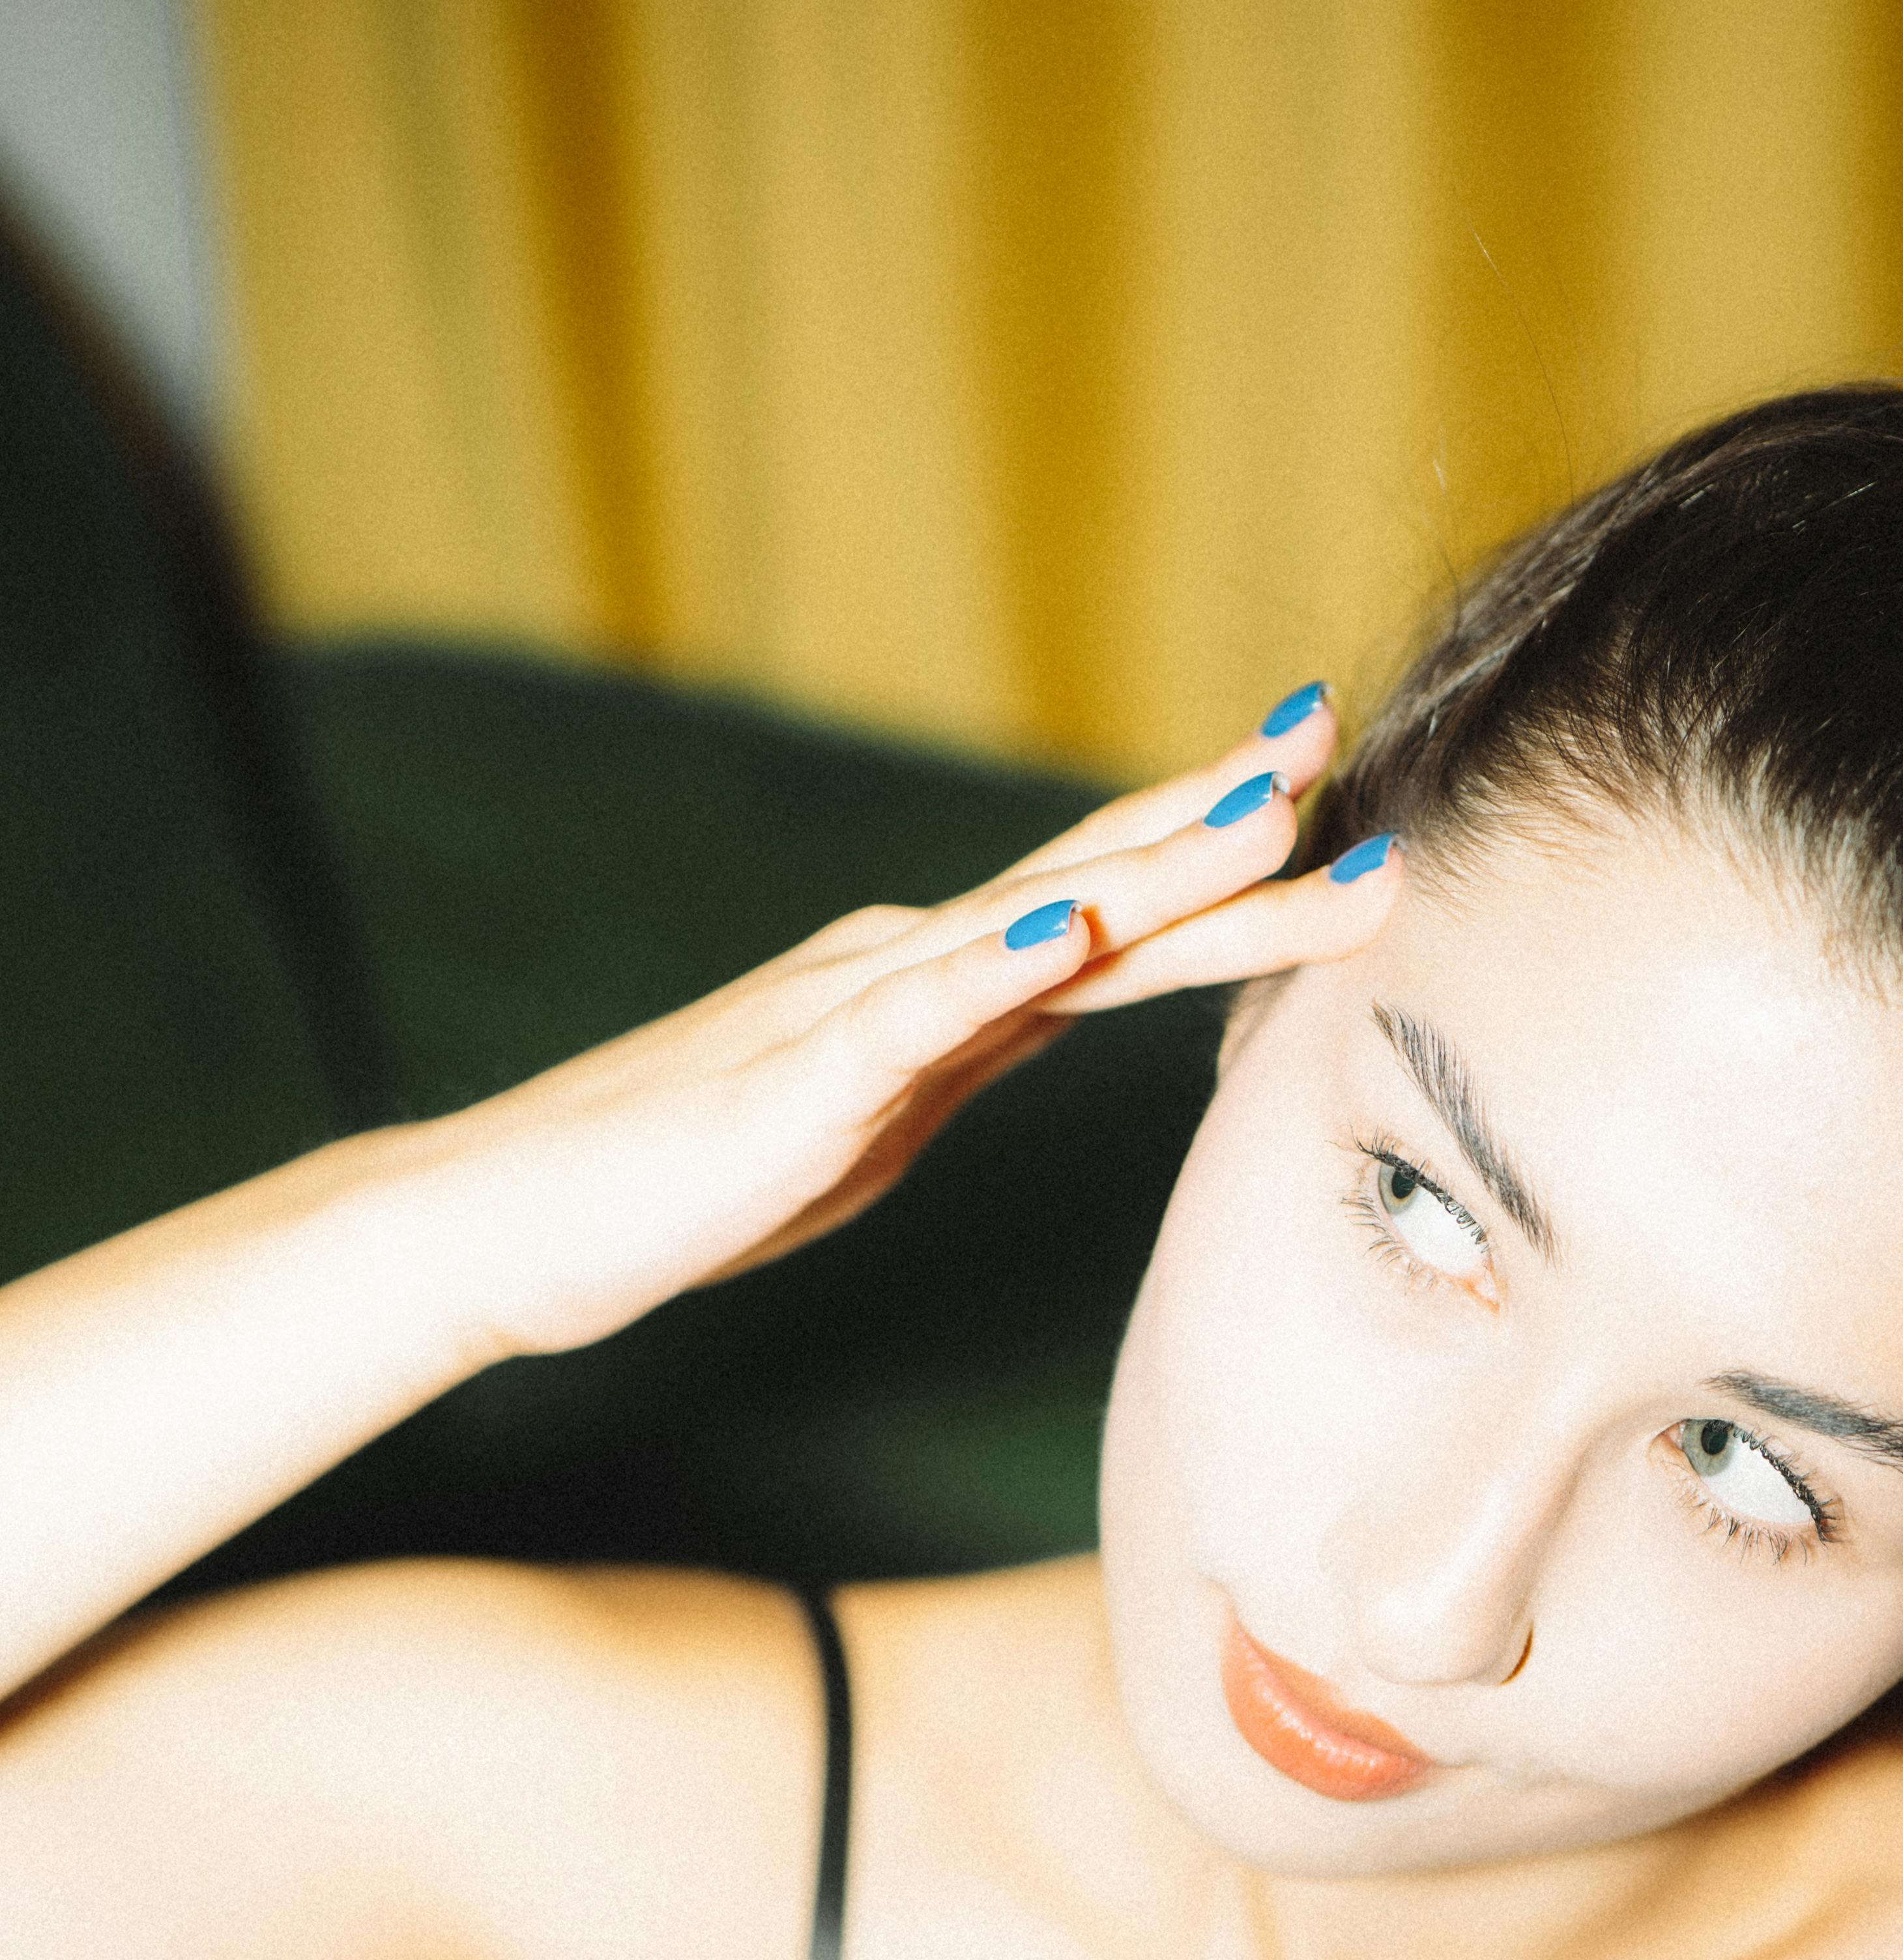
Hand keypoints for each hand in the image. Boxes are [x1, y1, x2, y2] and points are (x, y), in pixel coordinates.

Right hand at [434, 697, 1392, 1362]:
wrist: (512, 1220)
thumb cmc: (684, 1180)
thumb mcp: (871, 1114)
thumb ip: (964, 1052)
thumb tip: (1057, 1008)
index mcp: (931, 987)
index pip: (1107, 909)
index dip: (1218, 852)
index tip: (1327, 796)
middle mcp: (904, 966)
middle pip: (1101, 889)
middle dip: (1229, 822)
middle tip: (1334, 739)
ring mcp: (855, 1012)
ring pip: (1039, 927)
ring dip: (1161, 868)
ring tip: (1267, 808)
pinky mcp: (803, 1081)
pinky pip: (916, 1017)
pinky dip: (998, 968)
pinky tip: (1076, 931)